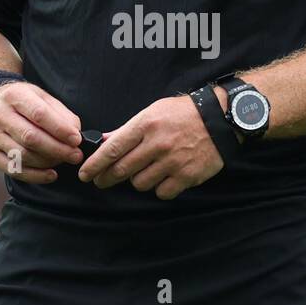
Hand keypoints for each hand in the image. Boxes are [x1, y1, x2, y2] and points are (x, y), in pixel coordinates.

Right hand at [0, 82, 82, 182]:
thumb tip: (75, 134)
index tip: (76, 139)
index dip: (60, 129)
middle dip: (57, 149)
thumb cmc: (23, 102)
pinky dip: (35, 176)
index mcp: (14, 96)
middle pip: (30, 137)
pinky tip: (50, 174)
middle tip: (75, 156)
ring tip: (63, 160)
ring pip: (22, 155)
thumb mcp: (43, 98)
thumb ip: (61, 114)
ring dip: (48, 162)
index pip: (39, 114)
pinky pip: (14, 169)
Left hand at [76, 94, 225, 200]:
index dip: (95, 164)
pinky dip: (160, 188)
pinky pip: (162, 192)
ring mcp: (172, 161)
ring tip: (146, 171)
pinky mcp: (187, 175)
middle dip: (107, 178)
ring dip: (138, 180)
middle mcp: (157, 144)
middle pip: (122, 170)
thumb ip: (128, 129)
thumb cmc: (184, 113)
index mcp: (146, 125)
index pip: (113, 149)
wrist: (221, 118)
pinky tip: (165, 178)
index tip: (84, 174)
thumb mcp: (154, 112)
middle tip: (102, 181)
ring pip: (140, 183)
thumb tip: (105, 140)